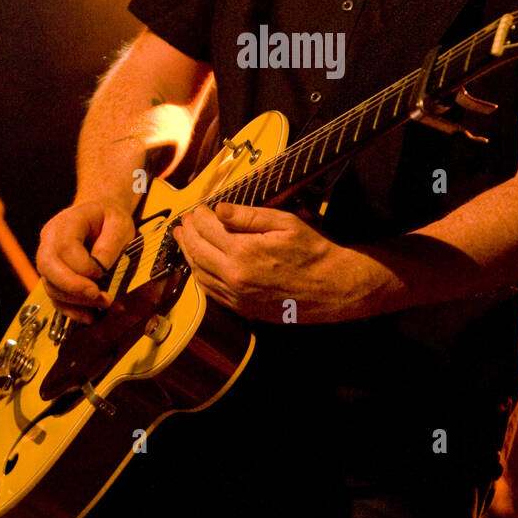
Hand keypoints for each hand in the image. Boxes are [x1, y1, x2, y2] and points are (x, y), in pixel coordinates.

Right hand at [36, 200, 134, 322]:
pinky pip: (55, 298)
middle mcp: (50, 241)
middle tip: (99, 297)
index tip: (103, 272)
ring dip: (76, 302)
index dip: (83, 266)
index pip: (65, 247)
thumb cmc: (110, 218)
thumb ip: (110, 244)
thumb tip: (100, 270)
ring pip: (51, 286)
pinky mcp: (54, 277)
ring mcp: (48, 260)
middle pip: (48, 267)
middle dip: (73, 288)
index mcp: (66, 223)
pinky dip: (72, 310)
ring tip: (104, 304)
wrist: (101, 215)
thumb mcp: (119, 224)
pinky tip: (90, 315)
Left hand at [172, 201, 372, 322]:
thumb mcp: (285, 223)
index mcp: (243, 252)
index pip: (208, 230)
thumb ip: (248, 216)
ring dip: (189, 255)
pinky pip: (211, 292)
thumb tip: (219, 209)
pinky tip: (200, 265)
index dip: (199, 217)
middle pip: (198, 252)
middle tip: (183, 222)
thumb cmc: (313, 252)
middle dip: (188, 234)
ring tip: (184, 241)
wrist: (333, 287)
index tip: (198, 208)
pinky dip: (200, 276)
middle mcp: (235, 276)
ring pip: (200, 274)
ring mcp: (237, 296)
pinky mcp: (243, 309)